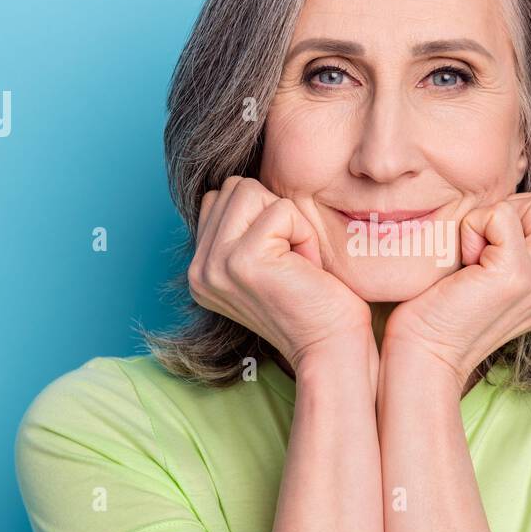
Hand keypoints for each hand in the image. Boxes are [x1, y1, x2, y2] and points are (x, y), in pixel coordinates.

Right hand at [188, 176, 372, 372]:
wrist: (332, 347)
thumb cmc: (313, 301)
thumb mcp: (267, 259)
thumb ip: (243, 227)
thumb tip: (242, 184)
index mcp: (201, 268)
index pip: (221, 196)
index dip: (262, 214)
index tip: (280, 258)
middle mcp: (199, 269)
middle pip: (235, 187)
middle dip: (275, 214)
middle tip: (292, 260)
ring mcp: (215, 265)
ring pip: (252, 191)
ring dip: (289, 222)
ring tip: (297, 262)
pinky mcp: (242, 261)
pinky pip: (280, 210)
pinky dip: (303, 234)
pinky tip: (306, 268)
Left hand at [383, 190, 530, 387]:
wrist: (424, 355)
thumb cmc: (442, 310)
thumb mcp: (492, 276)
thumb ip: (519, 246)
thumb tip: (516, 200)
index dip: (528, 214)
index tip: (493, 244)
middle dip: (519, 208)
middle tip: (484, 245)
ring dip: (500, 215)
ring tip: (476, 251)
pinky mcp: (516, 276)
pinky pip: (502, 214)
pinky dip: (475, 225)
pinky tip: (463, 258)